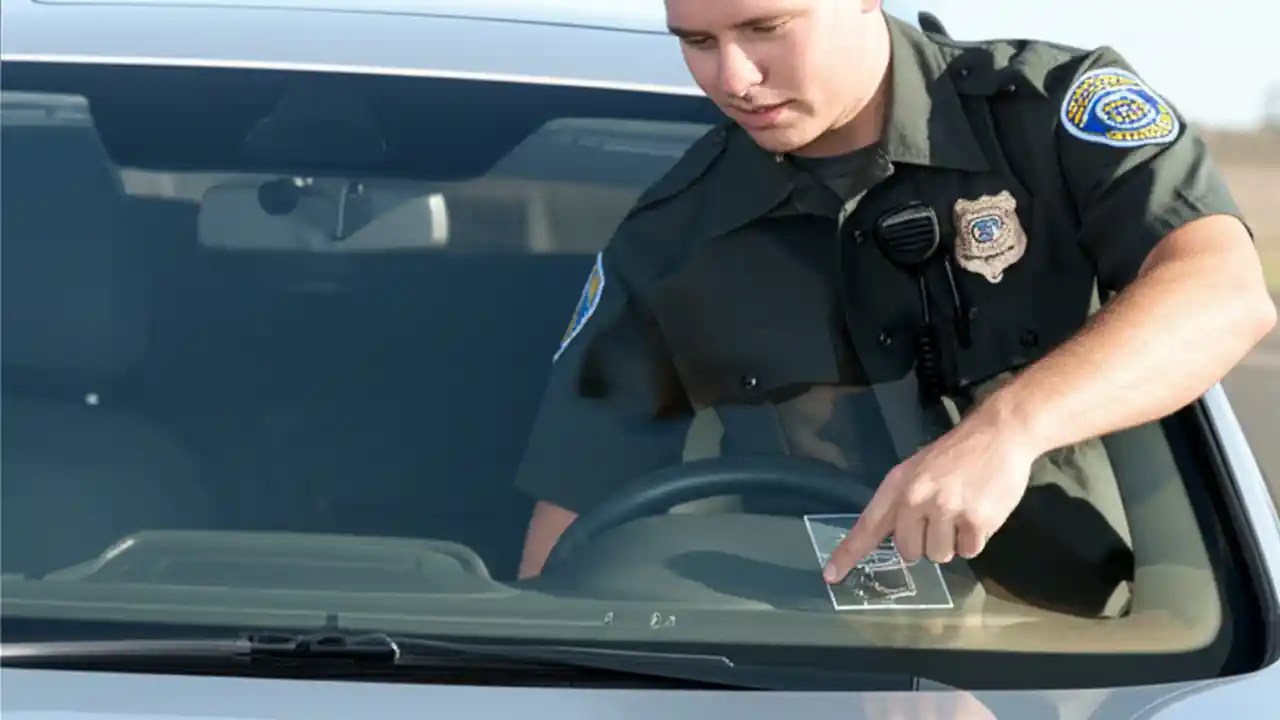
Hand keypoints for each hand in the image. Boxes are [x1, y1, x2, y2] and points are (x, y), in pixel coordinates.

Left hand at [823, 408, 1039, 582]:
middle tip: (942, 516)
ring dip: (952, 542)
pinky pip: (968, 552)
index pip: (867, 526)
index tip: (830, 576)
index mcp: (897, 486)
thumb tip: (894, 538)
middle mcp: (916, 499)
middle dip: (925, 542)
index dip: (848, 554)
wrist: (997, 434)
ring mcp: (946, 510)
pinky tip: (980, 513)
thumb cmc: (954, 455)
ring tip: (963, 511)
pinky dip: (975, 539)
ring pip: (939, 556)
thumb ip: (902, 502)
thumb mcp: (916, 470)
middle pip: (909, 552)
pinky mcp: (975, 520)